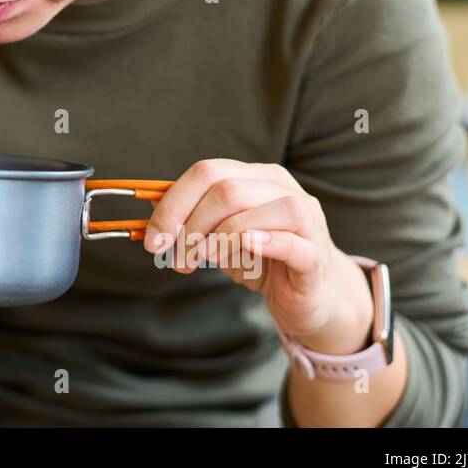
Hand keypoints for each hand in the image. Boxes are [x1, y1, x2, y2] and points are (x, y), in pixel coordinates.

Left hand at [142, 159, 373, 354]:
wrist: (313, 295)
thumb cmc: (263, 259)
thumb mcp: (221, 236)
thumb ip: (193, 220)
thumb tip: (152, 218)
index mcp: (257, 177)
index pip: (207, 172)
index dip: (173, 203)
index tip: (153, 238)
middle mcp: (282, 189)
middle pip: (225, 190)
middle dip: (189, 225)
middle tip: (177, 258)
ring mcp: (305, 219)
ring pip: (252, 211)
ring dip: (215, 239)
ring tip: (201, 261)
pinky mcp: (315, 255)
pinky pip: (289, 241)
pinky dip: (260, 242)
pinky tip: (243, 248)